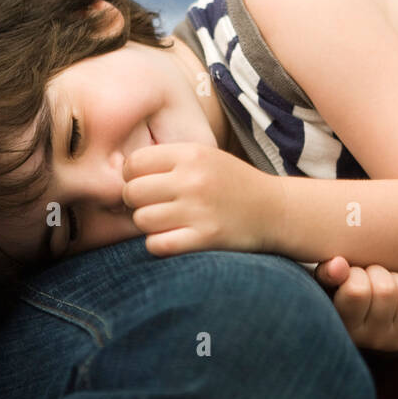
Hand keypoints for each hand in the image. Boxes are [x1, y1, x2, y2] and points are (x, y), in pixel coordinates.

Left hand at [122, 143, 272, 256]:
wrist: (274, 210)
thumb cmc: (233, 183)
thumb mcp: (206, 157)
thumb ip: (169, 159)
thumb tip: (123, 171)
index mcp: (192, 154)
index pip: (134, 163)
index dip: (132, 176)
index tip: (145, 184)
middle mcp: (193, 179)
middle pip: (132, 192)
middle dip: (136, 202)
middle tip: (153, 205)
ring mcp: (199, 210)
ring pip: (142, 220)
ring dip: (149, 225)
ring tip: (167, 222)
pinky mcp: (205, 238)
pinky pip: (157, 244)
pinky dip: (159, 244)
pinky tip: (173, 238)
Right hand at [313, 256, 397, 350]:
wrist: (363, 312)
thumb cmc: (340, 291)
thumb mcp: (327, 282)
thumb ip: (328, 273)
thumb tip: (338, 265)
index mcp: (345, 327)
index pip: (357, 292)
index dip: (356, 274)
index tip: (350, 274)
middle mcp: (371, 340)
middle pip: (386, 291)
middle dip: (377, 273)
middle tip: (368, 276)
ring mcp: (397, 339)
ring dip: (397, 278)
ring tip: (383, 282)